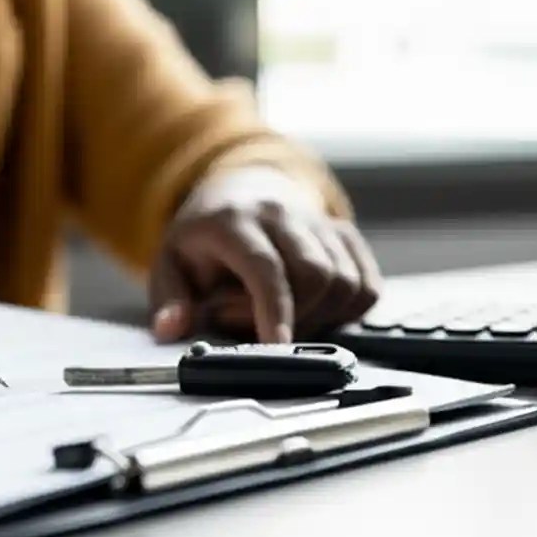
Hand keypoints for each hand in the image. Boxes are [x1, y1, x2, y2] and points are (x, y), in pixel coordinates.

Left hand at [149, 168, 380, 342]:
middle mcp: (282, 215)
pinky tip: (318, 310)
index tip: (276, 346)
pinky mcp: (345, 234)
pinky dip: (349, 309)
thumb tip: (170, 330)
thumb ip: (169, 300)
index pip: (265, 267)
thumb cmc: (206, 235)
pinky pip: (367, 284)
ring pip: (346, 282)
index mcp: (234, 221)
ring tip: (286, 317)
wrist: (242, 190)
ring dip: (321, 316)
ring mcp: (318, 222)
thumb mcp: (170, 263)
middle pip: (316, 275)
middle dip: (297, 317)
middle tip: (263, 328)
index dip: (275, 310)